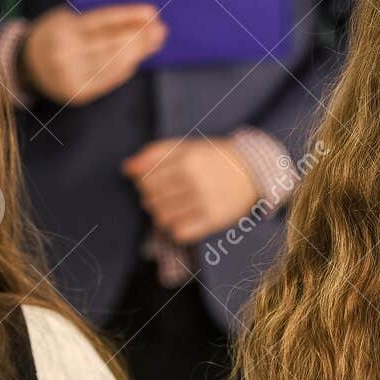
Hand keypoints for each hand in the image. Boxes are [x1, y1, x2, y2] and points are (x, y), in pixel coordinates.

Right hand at [20, 4, 165, 105]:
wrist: (27, 64)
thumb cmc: (56, 35)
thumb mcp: (69, 19)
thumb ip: (100, 22)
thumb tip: (143, 23)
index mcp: (62, 30)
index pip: (102, 20)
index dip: (129, 16)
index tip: (152, 12)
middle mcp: (64, 54)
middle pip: (111, 44)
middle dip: (139, 37)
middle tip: (160, 30)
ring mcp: (69, 77)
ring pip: (112, 64)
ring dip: (137, 53)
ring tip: (154, 42)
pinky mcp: (76, 93)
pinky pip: (107, 80)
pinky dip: (124, 68)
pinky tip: (136, 59)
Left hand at [122, 137, 260, 243]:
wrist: (252, 171)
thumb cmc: (213, 157)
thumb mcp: (186, 147)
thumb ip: (154, 154)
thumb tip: (127, 168)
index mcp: (186, 161)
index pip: (145, 181)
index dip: (144, 183)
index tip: (154, 181)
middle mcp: (195, 182)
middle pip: (151, 201)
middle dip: (152, 199)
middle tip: (166, 194)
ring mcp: (205, 202)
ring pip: (163, 219)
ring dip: (162, 214)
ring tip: (174, 206)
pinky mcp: (214, 220)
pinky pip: (179, 233)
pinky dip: (175, 227)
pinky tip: (183, 217)